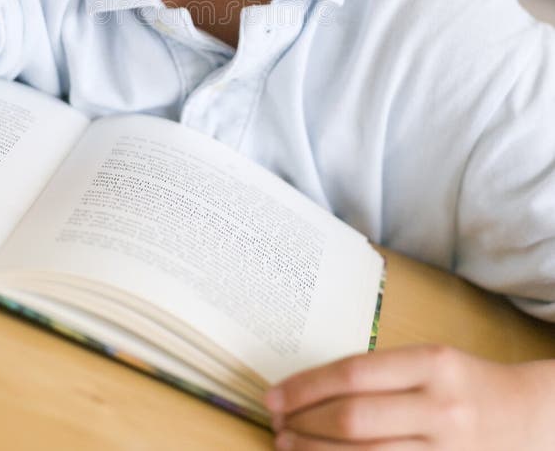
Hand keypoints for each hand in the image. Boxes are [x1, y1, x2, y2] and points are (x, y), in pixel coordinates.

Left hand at [265, 345, 554, 449]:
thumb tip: (313, 389)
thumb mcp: (430, 361)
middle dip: (303, 423)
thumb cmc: (467, 383)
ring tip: (287, 446)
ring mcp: (445, 450)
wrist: (532, 418)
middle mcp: (439, 408)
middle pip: (352, 420)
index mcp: (432, 364)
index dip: (305, 387)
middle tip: (275, 423)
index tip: (274, 395)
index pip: (353, 374)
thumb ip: (380, 373)